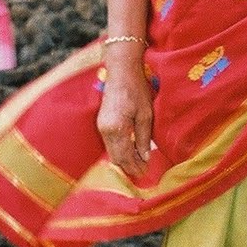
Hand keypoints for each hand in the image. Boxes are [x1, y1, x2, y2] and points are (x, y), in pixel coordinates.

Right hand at [97, 51, 153, 180]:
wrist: (121, 72)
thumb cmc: (136, 90)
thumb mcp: (145, 115)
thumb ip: (144, 137)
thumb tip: (145, 157)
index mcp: (117, 129)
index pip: (124, 156)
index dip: (135, 167)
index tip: (145, 173)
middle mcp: (105, 130)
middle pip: (115, 157)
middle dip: (128, 167)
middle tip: (142, 174)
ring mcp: (101, 127)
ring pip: (111, 152)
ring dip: (124, 160)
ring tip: (137, 166)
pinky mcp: (101, 123)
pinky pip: (109, 144)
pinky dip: (119, 151)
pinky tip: (129, 153)